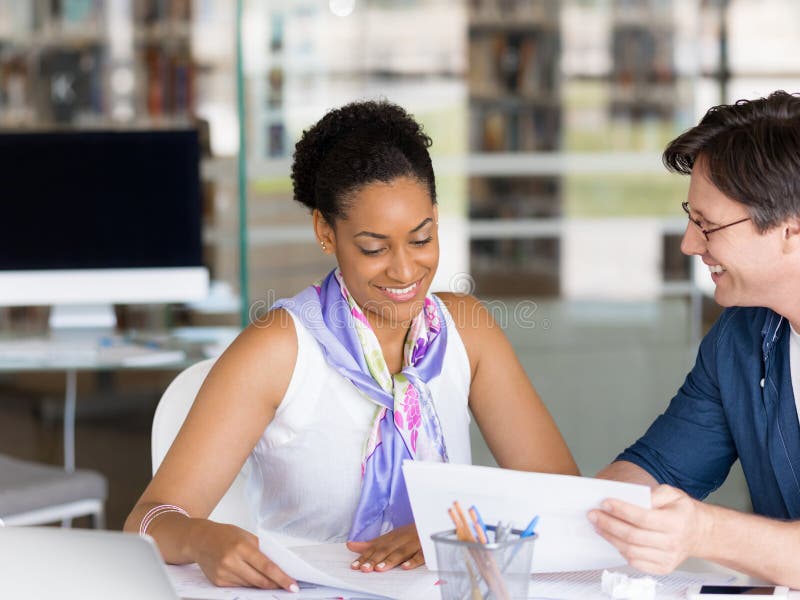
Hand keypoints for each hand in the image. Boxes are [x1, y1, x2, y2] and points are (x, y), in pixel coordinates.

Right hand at [191, 520, 297, 590]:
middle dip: (275, 584)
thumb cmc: (224, 535)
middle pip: (259, 580)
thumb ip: (262, 550)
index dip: (281, 578)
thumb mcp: (246, 536)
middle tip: (287, 586)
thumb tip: (279, 565)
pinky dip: (249, 584)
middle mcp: (231, 561)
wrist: (199, 540)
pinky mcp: (218, 582)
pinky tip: (252, 578)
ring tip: (272, 581)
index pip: (266, 566)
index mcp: (241, 547)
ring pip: (250, 585)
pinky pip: (240, 587)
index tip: (292, 585)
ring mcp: (223, 573)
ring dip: (262, 585)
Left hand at [345, 523, 424, 571]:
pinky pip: (420, 555)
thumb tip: (351, 545)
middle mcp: (401, 540)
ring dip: (390, 560)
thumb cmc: (410, 533)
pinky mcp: (426, 549)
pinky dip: (413, 561)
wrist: (433, 522)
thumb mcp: (390, 537)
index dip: (365, 557)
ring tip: (379, 569)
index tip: (354, 566)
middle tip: (364, 568)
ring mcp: (414, 544)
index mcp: (392, 537)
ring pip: (401, 552)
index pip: (376, 548)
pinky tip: (405, 567)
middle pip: (386, 550)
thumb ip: (371, 543)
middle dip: (375, 559)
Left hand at [588, 484, 710, 574]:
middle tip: (593, 514)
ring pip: (631, 550)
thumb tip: (632, 498)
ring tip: (598, 526)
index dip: (621, 510)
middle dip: (609, 523)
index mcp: (675, 522)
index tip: (605, 503)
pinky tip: (613, 538)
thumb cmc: (682, 511)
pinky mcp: (662, 568)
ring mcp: (667, 558)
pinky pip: (636, 562)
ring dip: (610, 537)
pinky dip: (620, 550)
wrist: (698, 533)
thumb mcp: (672, 493)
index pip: (643, 517)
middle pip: (633, 536)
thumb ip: (654, 493)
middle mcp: (672, 542)